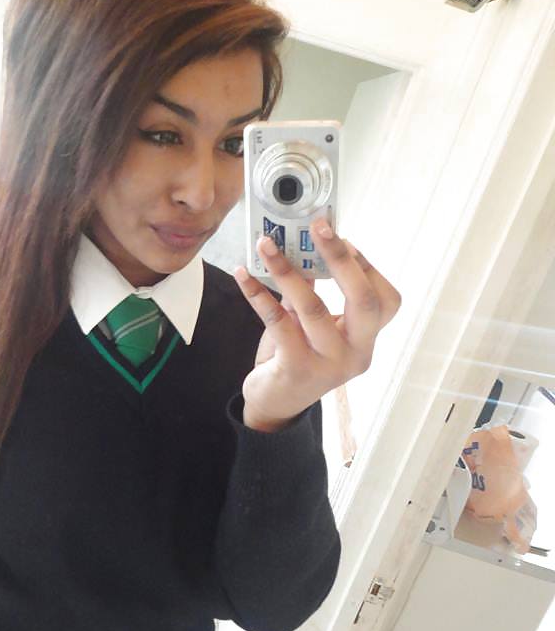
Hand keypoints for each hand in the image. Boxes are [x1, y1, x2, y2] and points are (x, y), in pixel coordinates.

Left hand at [234, 219, 401, 431]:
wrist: (275, 404)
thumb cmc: (297, 356)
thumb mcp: (312, 326)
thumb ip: (314, 293)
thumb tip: (301, 247)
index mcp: (367, 340)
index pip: (385, 300)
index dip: (365, 266)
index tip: (339, 236)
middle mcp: (356, 353)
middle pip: (364, 301)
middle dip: (341, 259)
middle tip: (319, 226)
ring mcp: (329, 364)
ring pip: (314, 309)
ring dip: (288, 271)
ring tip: (267, 244)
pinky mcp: (297, 368)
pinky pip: (279, 322)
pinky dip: (259, 294)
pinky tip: (244, 274)